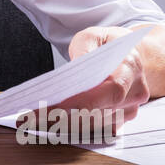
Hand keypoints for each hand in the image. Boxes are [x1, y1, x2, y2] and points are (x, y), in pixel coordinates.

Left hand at [15, 25, 149, 139]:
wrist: (133, 56)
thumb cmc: (110, 45)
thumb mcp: (94, 35)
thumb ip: (84, 48)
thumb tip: (74, 69)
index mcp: (130, 68)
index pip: (111, 90)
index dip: (83, 102)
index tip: (54, 107)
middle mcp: (134, 93)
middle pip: (99, 112)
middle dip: (64, 117)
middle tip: (31, 118)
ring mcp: (129, 110)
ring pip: (95, 124)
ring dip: (64, 125)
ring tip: (33, 121)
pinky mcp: (119, 120)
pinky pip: (94, 128)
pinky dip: (71, 127)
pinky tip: (48, 123)